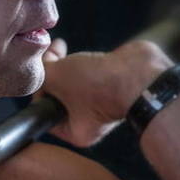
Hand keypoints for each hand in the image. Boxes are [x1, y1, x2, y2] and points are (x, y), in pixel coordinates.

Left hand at [36, 37, 173, 147]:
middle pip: (57, 94)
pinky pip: (88, 73)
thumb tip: (37, 65)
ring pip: (72, 81)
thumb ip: (40, 73)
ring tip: (61, 49)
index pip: (44, 110)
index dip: (38, 89)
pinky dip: (82, 61)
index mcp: (75, 131)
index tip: (40, 72)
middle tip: (51, 55)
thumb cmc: (100, 85)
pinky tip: (80, 51)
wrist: (142, 74)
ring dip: (66, 64)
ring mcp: (101, 102)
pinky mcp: (111, 84)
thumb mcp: (57, 78)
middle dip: (52, 72)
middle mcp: (88, 121)